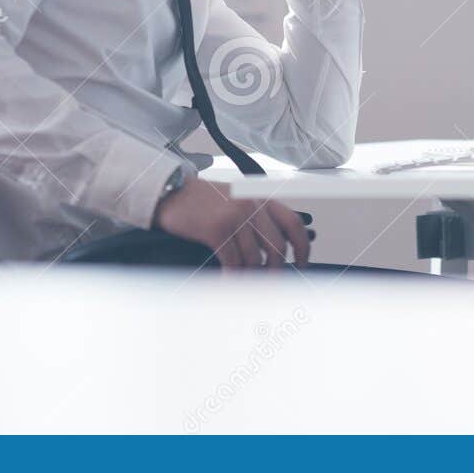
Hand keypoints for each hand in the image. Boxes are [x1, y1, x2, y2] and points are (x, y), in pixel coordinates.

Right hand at [151, 177, 310, 269]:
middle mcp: (252, 204)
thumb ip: (257, 216)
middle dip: (275, 271)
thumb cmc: (201, 199)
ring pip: (255, 259)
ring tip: (243, 281)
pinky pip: (233, 263)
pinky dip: (233, 277)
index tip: (302, 263)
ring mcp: (235, 216)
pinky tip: (228, 280)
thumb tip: (275, 249)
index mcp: (260, 197)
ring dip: (250, 276)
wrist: (170, 191)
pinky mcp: (217, 229)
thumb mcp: (237, 199)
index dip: (303, 248)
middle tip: (269, 282)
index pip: (293, 223)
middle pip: (278, 248)